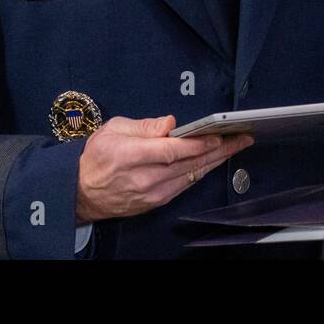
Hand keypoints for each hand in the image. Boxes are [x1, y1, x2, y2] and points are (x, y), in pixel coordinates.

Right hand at [75, 115, 253, 222]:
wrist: (81, 191)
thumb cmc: (95, 158)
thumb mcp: (113, 129)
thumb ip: (144, 126)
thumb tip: (169, 123)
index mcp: (132, 156)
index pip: (173, 151)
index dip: (199, 144)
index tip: (219, 135)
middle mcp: (145, 178)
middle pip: (190, 164)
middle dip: (219, 150)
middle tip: (241, 138)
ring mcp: (152, 193)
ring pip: (191, 176)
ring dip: (215, 161)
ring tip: (234, 147)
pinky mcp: (155, 201)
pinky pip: (184, 185)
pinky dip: (200, 172)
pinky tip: (213, 162)